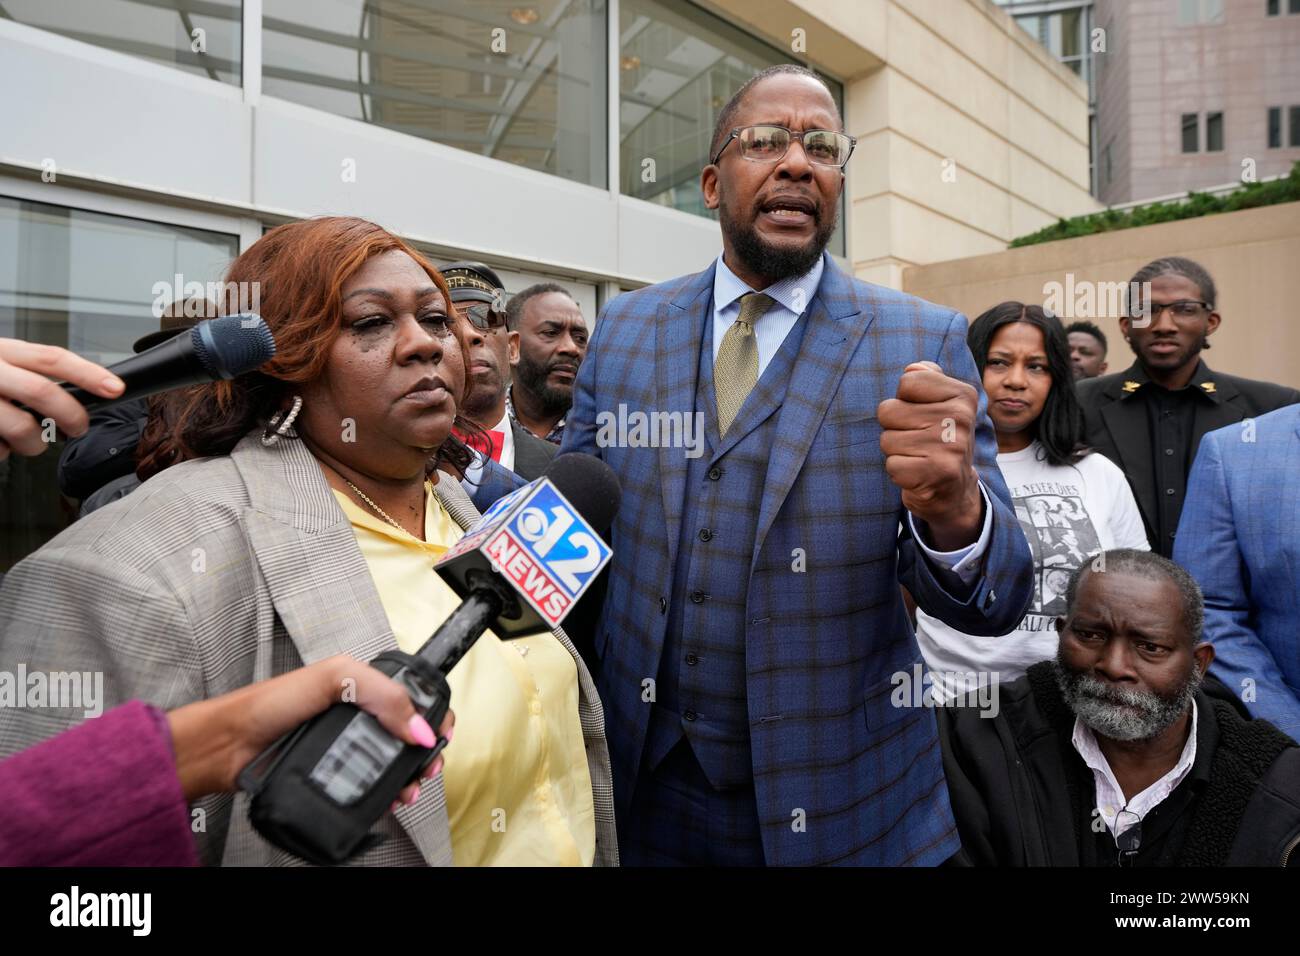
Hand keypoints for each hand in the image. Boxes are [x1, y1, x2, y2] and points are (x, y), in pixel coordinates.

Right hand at [0, 338, 123, 458]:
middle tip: (78, 428)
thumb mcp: (2, 366)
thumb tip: (81, 394)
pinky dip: (1, 453)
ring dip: (34, 443)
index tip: (115, 389)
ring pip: (21, 427)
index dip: (88, 373)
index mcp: (2, 351)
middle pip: (43, 392)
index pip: (52, 358)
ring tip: (27, 441)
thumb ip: (31, 374)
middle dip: (72, 415)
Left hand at [167, 655, 454, 802]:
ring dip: (410, 778)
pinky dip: (387, 796)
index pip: (412, 698)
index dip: (433, 716)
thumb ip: (381, 694)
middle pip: (409, 737)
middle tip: (427, 766)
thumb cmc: (268, 703)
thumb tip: (420, 727)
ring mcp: (347, 749)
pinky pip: (371, 788)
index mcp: (361, 688)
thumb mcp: (333, 678)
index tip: (439, 734)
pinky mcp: (335, 777)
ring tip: (409, 787)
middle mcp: (357, 718)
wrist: (228, 746)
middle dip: (426, 753)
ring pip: (393, 766)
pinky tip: (390, 798)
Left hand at [878, 361, 982, 549]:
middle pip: (889, 411)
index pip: (907, 381)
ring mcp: (950, 446)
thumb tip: (911, 368)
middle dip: (895, 427)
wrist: (955, 490)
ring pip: (887, 439)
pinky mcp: (936, 473)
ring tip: (919, 456)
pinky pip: (891, 465)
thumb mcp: (941, 402)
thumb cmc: (938, 438)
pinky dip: (899, 472)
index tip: (923, 414)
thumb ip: (926, 378)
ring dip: (896, 451)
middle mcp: (961, 418)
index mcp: (963, 395)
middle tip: (918, 440)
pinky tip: (918, 473)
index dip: (905, 400)